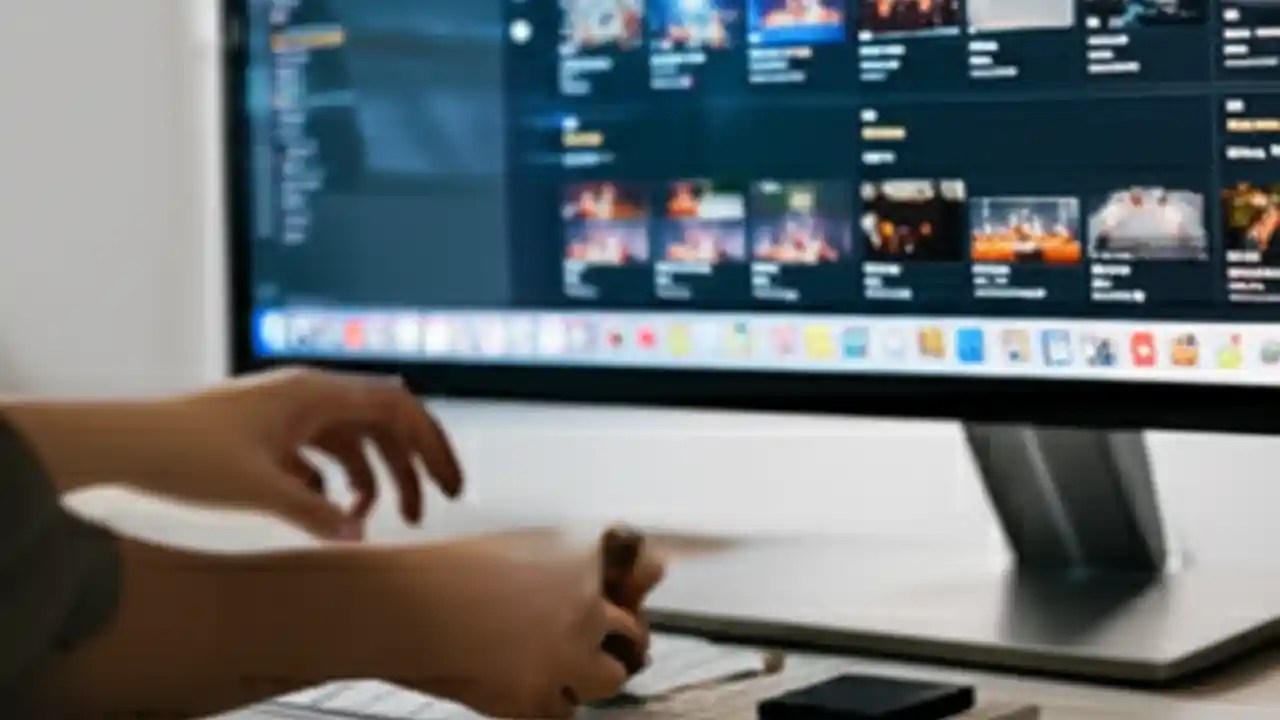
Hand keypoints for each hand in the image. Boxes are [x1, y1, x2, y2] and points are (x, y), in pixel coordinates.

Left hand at [5, 367, 462, 539]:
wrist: (125, 443)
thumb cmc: (186, 453)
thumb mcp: (260, 488)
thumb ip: (316, 512)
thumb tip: (359, 538)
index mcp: (316, 393)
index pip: (399, 410)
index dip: (433, 446)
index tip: (450, 488)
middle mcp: (308, 396)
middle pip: (381, 426)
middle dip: (408, 468)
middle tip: (426, 512)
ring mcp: (287, 414)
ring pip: (350, 442)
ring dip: (370, 480)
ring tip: (371, 522)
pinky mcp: (266, 435)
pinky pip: (318, 454)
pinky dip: (331, 483)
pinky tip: (322, 512)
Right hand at [383, 529, 665, 718]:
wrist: (398, 607)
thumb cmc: (451, 572)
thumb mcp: (526, 548)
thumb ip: (582, 566)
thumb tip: (654, 575)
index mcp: (585, 555)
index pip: (650, 568)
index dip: (631, 586)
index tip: (621, 590)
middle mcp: (588, 604)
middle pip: (636, 634)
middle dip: (608, 640)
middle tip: (558, 635)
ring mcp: (569, 655)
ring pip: (610, 678)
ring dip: (583, 674)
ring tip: (534, 657)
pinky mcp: (541, 700)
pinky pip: (565, 711)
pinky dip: (543, 701)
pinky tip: (507, 676)